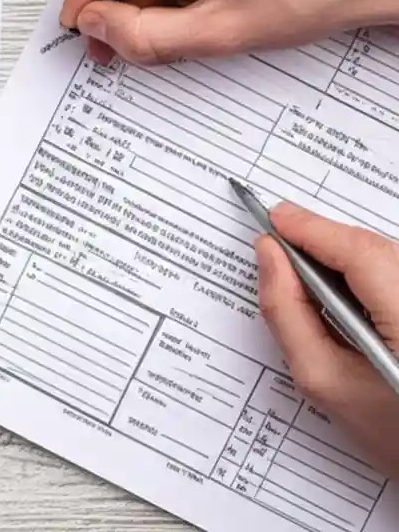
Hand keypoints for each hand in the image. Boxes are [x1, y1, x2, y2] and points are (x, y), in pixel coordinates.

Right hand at [257, 202, 398, 476]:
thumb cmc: (391, 434)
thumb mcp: (323, 379)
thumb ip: (289, 313)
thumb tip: (269, 259)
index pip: (358, 254)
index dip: (313, 230)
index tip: (275, 219)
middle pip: (374, 250)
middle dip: (324, 242)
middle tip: (278, 245)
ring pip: (387, 258)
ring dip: (345, 258)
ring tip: (305, 274)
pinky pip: (396, 274)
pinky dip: (367, 274)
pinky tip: (344, 293)